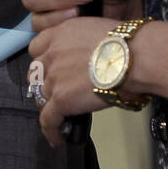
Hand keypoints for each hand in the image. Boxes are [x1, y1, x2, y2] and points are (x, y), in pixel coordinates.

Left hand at [28, 15, 120, 147]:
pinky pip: (48, 120)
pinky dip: (51, 131)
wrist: (132, 57)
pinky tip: (57, 138)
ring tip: (60, 116)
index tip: (48, 67)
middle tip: (55, 92)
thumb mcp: (95, 30)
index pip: (37, 47)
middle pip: (35, 73)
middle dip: (42, 82)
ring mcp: (54, 77)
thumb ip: (81, 43)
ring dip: (49, 106)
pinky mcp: (60, 99)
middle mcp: (52, 54)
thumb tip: (90, 58)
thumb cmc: (126, 43)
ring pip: (41, 97)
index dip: (43, 59)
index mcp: (60, 33)